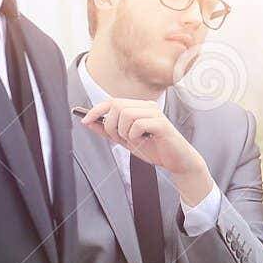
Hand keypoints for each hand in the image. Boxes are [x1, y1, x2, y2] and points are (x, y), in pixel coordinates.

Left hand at [79, 98, 213, 204]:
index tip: (84, 120)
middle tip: (117, 138)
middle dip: (110, 124)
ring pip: (126, 114)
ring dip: (123, 132)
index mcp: (140, 107)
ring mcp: (156, 114)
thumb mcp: (126, 140)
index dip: (96, 110)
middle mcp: (148, 106)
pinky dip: (134, 136)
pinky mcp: (162, 124)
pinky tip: (143, 141)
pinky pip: (137, 125)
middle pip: (117, 105)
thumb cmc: (156, 149)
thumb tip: (89, 122)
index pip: (112, 101)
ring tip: (133, 141)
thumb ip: (109, 131)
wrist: (178, 161)